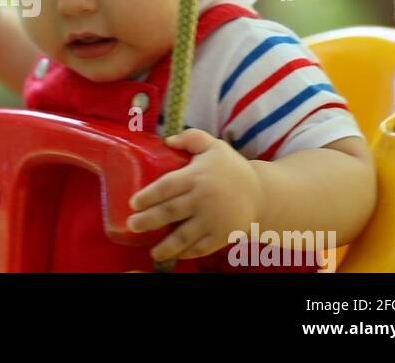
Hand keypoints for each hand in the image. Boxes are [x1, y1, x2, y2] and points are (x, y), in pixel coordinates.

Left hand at [126, 128, 263, 261]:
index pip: (167, 186)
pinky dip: (186, 253)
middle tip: (132, 225)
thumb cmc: (231, 169)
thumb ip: (190, 138)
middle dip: (148, 220)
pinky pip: (201, 248)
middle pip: (170, 211)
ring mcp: (214, 219)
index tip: (133, 203)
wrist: (262, 193)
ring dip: (166, 246)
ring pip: (185, 236)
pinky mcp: (223, 235)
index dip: (148, 195)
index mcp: (197, 176)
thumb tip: (166, 140)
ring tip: (152, 252)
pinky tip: (174, 256)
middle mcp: (203, 198)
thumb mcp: (214, 146)